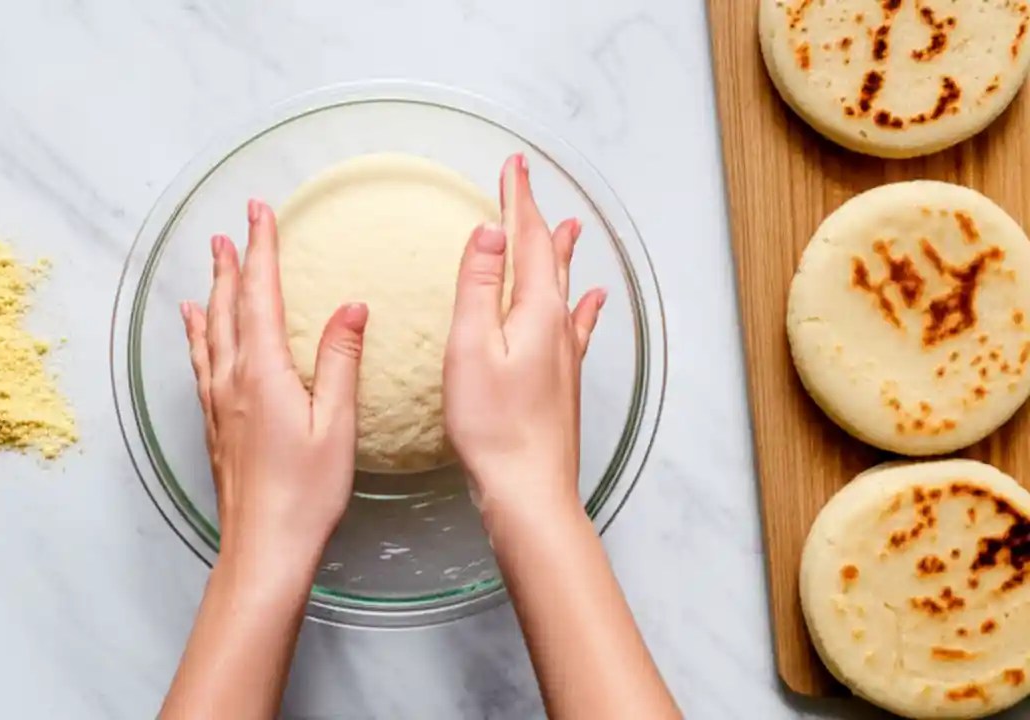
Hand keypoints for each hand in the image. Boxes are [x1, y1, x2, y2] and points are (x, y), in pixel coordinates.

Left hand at [181, 199, 367, 567]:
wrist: (264, 547)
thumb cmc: (306, 492)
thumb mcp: (336, 424)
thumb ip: (340, 361)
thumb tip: (351, 307)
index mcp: (264, 374)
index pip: (260, 296)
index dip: (260, 250)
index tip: (259, 212)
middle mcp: (232, 381)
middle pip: (228, 308)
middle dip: (232, 263)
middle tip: (231, 228)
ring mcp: (219, 403)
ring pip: (210, 332)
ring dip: (213, 292)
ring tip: (211, 262)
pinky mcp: (216, 425)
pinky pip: (201, 362)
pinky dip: (198, 334)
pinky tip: (195, 328)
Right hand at [443, 154, 605, 518]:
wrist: (528, 488)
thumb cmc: (492, 425)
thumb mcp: (471, 348)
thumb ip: (479, 287)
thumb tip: (489, 231)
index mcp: (536, 311)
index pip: (526, 239)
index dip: (517, 199)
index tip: (512, 165)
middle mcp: (559, 326)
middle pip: (548, 257)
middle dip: (534, 216)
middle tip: (524, 183)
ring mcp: (565, 354)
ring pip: (564, 287)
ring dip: (561, 252)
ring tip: (570, 226)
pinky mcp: (562, 380)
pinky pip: (576, 325)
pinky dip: (581, 304)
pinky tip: (592, 302)